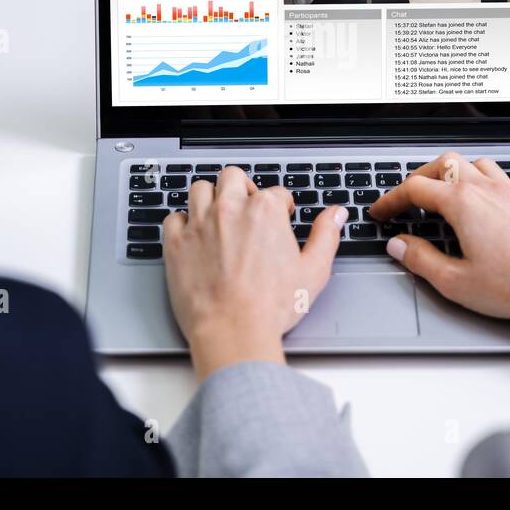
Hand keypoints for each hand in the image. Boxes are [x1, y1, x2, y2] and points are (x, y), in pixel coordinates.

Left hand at [163, 167, 344, 379]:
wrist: (233, 332)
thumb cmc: (272, 306)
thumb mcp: (314, 271)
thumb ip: (326, 236)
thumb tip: (336, 214)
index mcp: (265, 211)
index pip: (275, 192)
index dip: (281, 206)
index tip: (280, 219)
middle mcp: (230, 209)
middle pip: (232, 177)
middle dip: (242, 188)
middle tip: (247, 209)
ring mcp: (199, 224)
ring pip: (200, 189)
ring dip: (210, 198)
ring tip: (218, 216)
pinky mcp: (176, 243)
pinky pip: (173, 218)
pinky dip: (182, 223)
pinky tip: (194, 237)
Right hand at [370, 152, 509, 319]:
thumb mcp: (456, 282)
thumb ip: (421, 260)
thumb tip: (400, 246)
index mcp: (463, 204)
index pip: (415, 189)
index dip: (391, 199)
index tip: (382, 212)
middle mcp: (486, 189)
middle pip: (444, 164)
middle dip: (420, 177)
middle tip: (408, 197)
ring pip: (475, 164)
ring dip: (454, 174)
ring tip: (444, 193)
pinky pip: (503, 178)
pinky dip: (485, 183)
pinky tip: (486, 201)